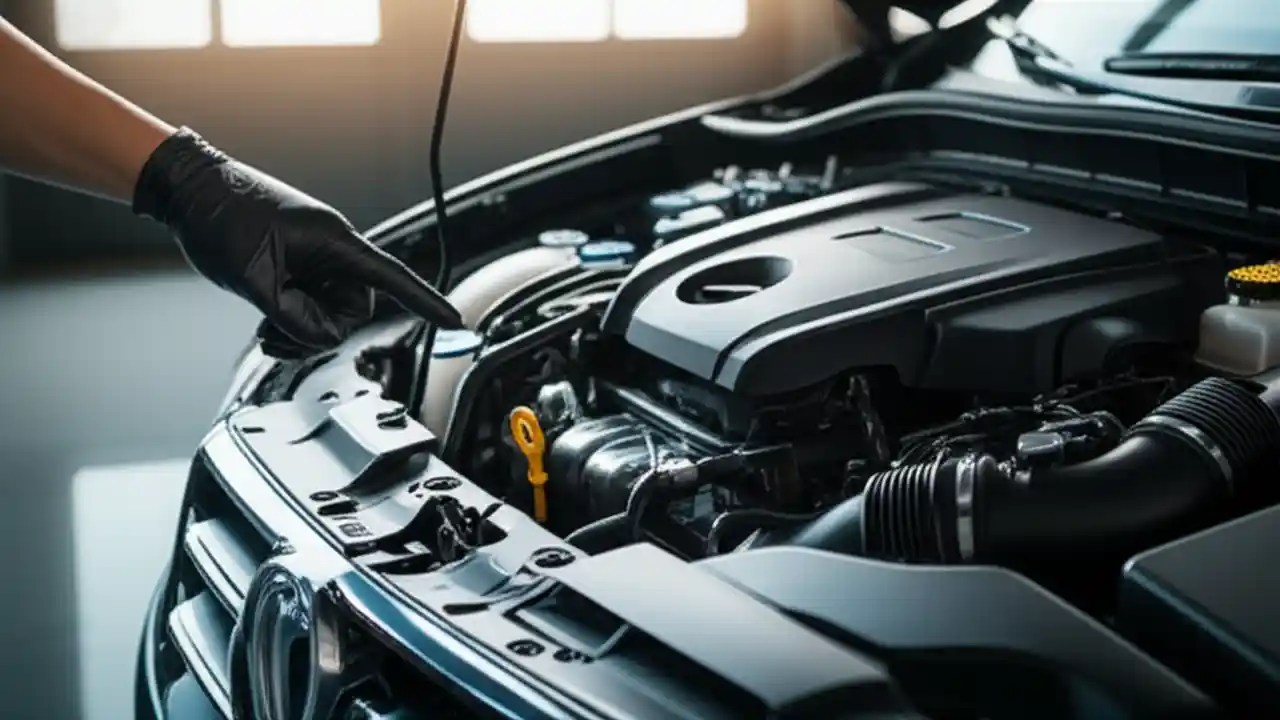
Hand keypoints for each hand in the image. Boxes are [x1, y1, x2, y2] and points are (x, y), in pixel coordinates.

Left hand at [133, 127, 462, 358]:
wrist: (189, 191)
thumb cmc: (222, 216)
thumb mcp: (253, 277)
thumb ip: (290, 315)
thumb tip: (313, 337)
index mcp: (334, 242)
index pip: (392, 278)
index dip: (425, 302)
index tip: (454, 322)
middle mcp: (331, 250)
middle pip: (352, 309)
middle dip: (318, 329)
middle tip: (276, 331)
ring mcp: (314, 259)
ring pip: (328, 312)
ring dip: (300, 328)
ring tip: (266, 327)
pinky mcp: (296, 266)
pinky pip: (309, 305)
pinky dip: (290, 320)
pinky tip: (266, 321)